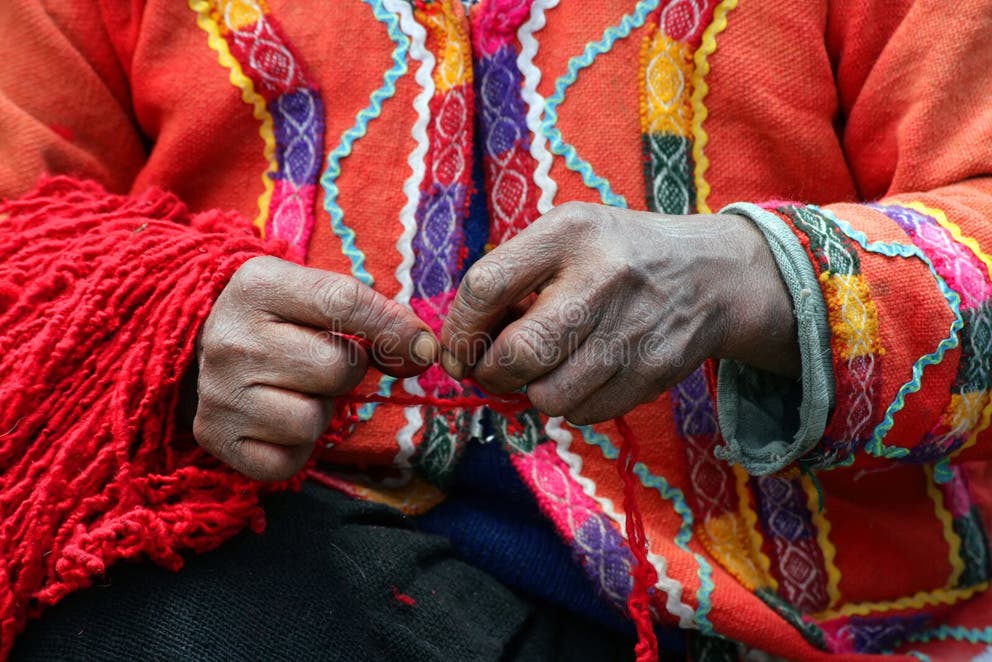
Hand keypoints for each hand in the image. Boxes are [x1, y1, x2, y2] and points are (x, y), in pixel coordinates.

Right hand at [192, 256, 437, 479]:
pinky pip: (287, 461)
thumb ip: (375, 314)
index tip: (421, 348)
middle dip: (346, 372)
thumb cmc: (280, 318)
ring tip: (296, 390)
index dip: (394, 329)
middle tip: (320, 363)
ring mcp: (219, 391)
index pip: (345, 302)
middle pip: (336, 368)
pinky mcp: (215, 436)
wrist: (202, 343)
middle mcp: (231, 338)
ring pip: (312, 420)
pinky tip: (278, 419)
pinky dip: (295, 449)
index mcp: (259, 286)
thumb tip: (425, 353)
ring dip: (319, 411)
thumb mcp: (316, 294)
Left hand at [440, 202, 797, 424]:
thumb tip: (460, 346)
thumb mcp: (564, 235)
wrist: (709, 274)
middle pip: (518, 354)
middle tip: (492, 368)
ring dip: (533, 391)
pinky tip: (581, 374)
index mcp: (569, 232)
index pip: (486, 286)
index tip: (457, 346)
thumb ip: (510, 275)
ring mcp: (633, 329)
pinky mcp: (654, 370)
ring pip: (549, 396)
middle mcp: (603, 278)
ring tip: (543, 368)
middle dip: (490, 373)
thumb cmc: (614, 255)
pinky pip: (585, 413)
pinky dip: (571, 403)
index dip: (459, 327)